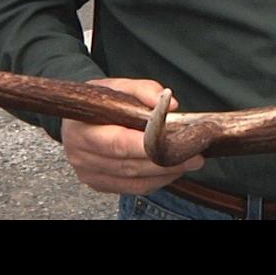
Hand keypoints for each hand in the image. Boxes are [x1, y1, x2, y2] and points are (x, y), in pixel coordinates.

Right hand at [61, 78, 204, 194]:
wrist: (82, 118)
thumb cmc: (101, 101)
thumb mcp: (118, 86)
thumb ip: (144, 90)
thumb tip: (169, 104)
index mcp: (81, 130)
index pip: (118, 143)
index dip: (148, 145)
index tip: (176, 141)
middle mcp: (81, 156)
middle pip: (130, 165)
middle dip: (166, 161)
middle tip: (194, 155)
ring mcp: (90, 174)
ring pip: (136, 180)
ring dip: (167, 173)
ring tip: (190, 161)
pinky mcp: (101, 185)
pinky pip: (135, 188)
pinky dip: (158, 180)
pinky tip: (173, 170)